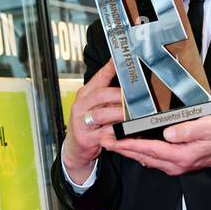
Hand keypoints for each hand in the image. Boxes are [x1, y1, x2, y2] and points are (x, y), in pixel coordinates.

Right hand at [63, 59, 125, 181]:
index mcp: (85, 94)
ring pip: (102, 114)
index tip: (120, 61)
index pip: (99, 78)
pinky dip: (117, 132)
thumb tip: (130, 85)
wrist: (74, 149)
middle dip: (119, 95)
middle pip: (100, 95)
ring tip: (134, 114)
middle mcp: (81, 106)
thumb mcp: (94, 107)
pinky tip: (128, 131)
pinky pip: (104, 133)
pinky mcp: (86, 138)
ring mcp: (82, 122)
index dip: (110, 68)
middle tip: (136, 96)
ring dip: (119, 113)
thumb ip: (108, 96)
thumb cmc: (88, 125)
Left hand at [103, 115, 210, 175]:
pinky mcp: (175, 163)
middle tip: (104, 140)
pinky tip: (131, 146)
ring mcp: (174, 166)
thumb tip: (169, 133)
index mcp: (180, 155)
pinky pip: (152, 159)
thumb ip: (188, 130)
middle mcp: (174, 164)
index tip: (114, 139)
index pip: (149, 149)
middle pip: (142, 156)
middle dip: (122, 149)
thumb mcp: (209, 127)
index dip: (129, 144)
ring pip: (145, 159)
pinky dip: (139, 152)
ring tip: (112, 142)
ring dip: (128, 151)